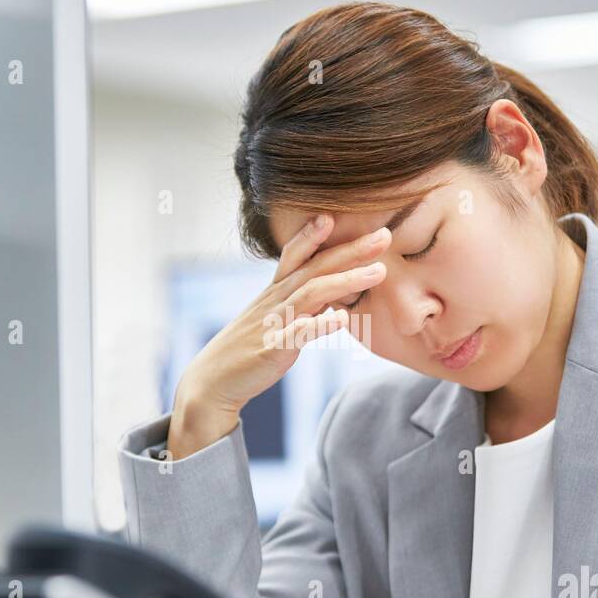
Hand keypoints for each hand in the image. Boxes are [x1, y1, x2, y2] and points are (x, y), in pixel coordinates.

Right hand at [167, 213, 390, 457]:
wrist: (212, 382)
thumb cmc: (248, 348)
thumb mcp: (275, 320)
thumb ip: (304, 306)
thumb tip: (337, 298)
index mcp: (275, 292)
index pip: (294, 256)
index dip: (312, 234)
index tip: (334, 215)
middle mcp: (274, 301)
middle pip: (314, 268)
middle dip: (350, 250)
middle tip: (384, 236)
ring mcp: (273, 323)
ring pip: (311, 294)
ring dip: (346, 280)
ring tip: (379, 272)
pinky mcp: (273, 349)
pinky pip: (298, 334)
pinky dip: (320, 324)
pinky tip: (342, 319)